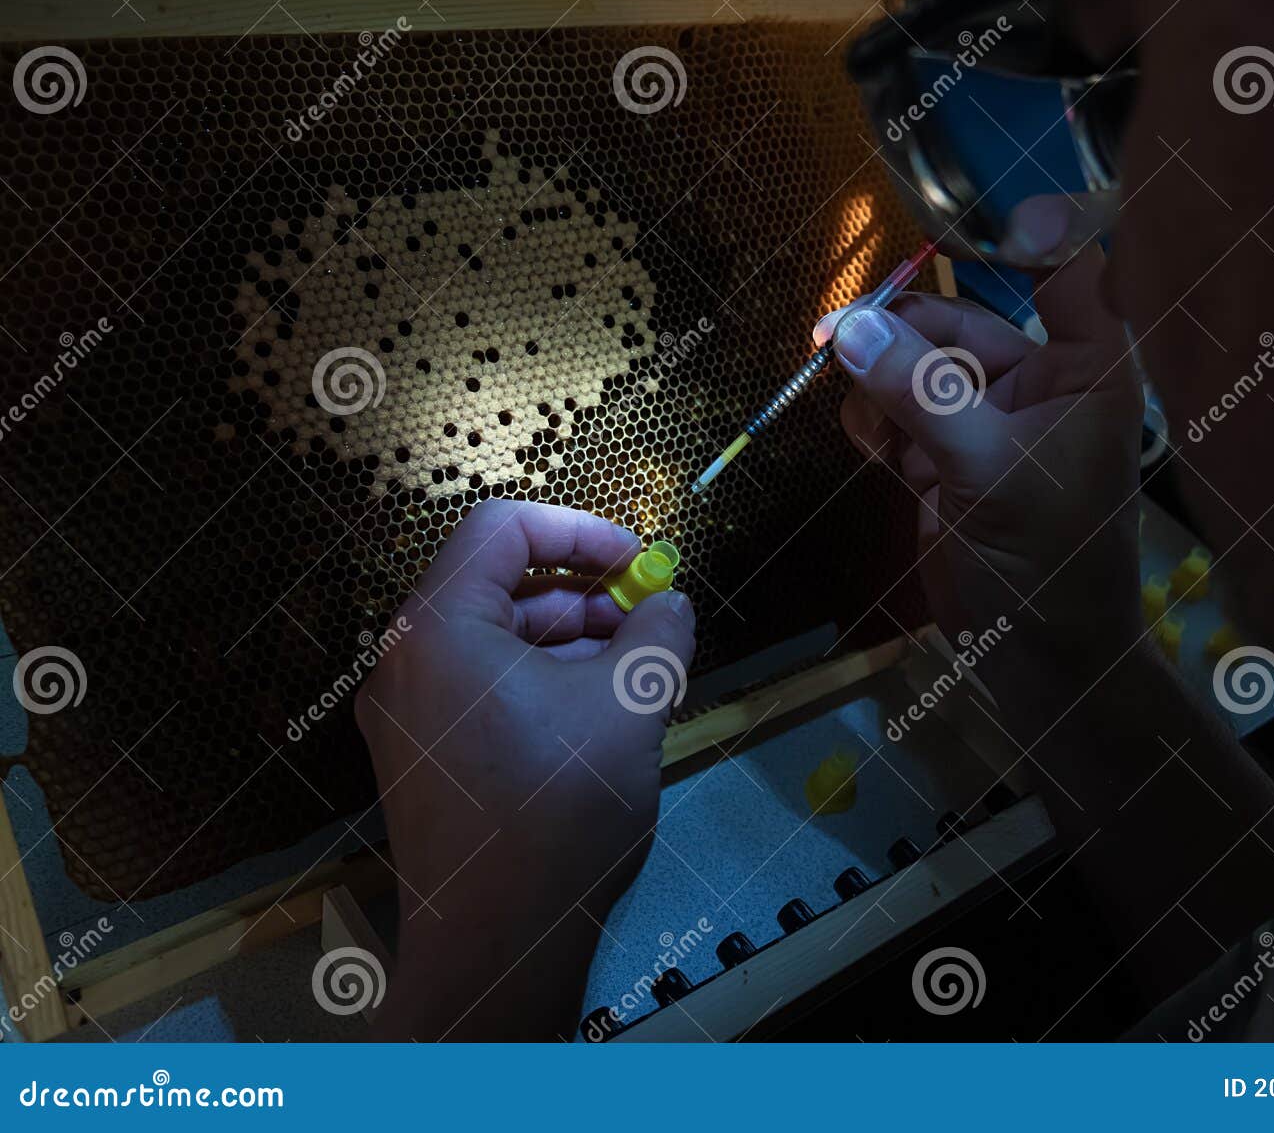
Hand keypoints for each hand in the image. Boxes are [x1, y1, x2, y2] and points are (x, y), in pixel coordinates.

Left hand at [356, 499, 694, 1037]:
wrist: (493, 948)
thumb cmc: (556, 813)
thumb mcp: (629, 707)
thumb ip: (658, 635)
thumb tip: (669, 604)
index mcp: (437, 627)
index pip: (502, 526)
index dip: (581, 529)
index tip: (640, 562)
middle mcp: (404, 662)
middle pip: (497, 584)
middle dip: (583, 593)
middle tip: (649, 625)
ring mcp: (404, 716)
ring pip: (494, 642)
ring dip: (569, 643)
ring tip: (635, 677)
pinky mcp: (420, 761)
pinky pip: (480, 691)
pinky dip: (540, 686)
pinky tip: (598, 721)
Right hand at [817, 208, 1143, 670]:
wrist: (1035, 663)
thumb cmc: (1048, 562)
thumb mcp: (990, 469)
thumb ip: (920, 394)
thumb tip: (849, 328)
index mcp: (1089, 368)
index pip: (1070, 269)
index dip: (1029, 233)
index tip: (969, 226)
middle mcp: (1040, 383)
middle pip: (962, 317)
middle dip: (903, 324)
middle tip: (836, 330)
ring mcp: (986, 421)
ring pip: (918, 363)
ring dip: (878, 371)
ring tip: (843, 385)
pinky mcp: (942, 459)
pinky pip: (896, 410)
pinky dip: (872, 415)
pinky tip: (865, 437)